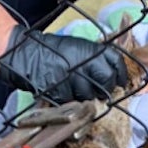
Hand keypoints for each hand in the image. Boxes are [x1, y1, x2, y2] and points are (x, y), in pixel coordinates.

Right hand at [0, 27, 127, 102]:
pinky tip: (65, 91)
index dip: (120, 74)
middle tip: (99, 89)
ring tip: (77, 88)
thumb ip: (96, 57)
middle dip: (105, 88)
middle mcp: (86, 65)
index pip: (117, 64)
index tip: (119, 81)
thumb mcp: (78, 46)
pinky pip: (74, 101)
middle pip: (107, 83)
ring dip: (87, 96)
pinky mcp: (62, 93)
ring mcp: (74, 80)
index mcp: (91, 51)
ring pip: (91, 96)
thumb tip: (113, 72)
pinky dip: (71, 99)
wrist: (26, 55)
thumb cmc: (53, 50)